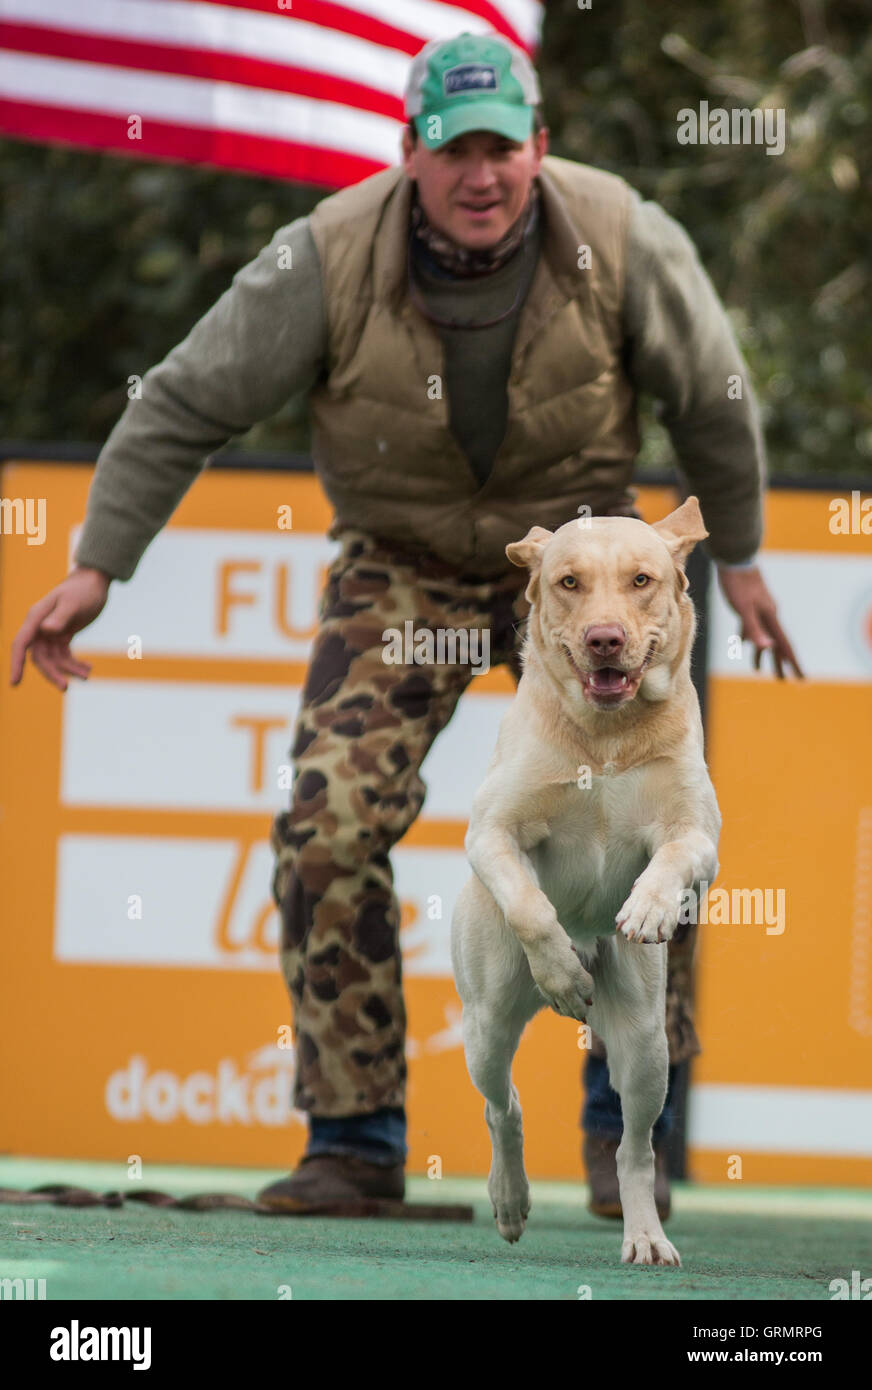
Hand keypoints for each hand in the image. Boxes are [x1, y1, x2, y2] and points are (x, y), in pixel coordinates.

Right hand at [9, 566, 110, 691]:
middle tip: (65, 687)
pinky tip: (88, 668)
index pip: (21, 644)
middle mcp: (40, 627)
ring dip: (68, 669)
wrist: (94, 582)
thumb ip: (60, 617)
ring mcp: (50, 632)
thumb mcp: (73, 603)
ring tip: (86, 674)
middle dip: (51, 673)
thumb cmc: (83, 590)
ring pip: (54, 659)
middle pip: (39, 657)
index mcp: (36, 618)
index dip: (16, 664)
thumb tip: (46, 630)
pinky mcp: (62, 636)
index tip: (15, 683)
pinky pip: (64, 655)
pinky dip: (74, 663)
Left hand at [716, 565, 803, 679]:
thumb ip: (753, 629)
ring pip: (764, 637)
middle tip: (784, 681)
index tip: (801, 679)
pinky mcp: (748, 605)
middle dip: (780, 664)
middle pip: (777, 644)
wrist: (734, 558)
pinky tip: (742, 643)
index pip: (785, 646)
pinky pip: (751, 627)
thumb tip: (767, 648)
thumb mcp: (743, 608)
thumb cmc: (738, 583)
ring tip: (759, 670)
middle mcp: (769, 615)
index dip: (793, 664)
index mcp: (771, 618)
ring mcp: (759, 610)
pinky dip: (749, 637)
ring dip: (763, 654)